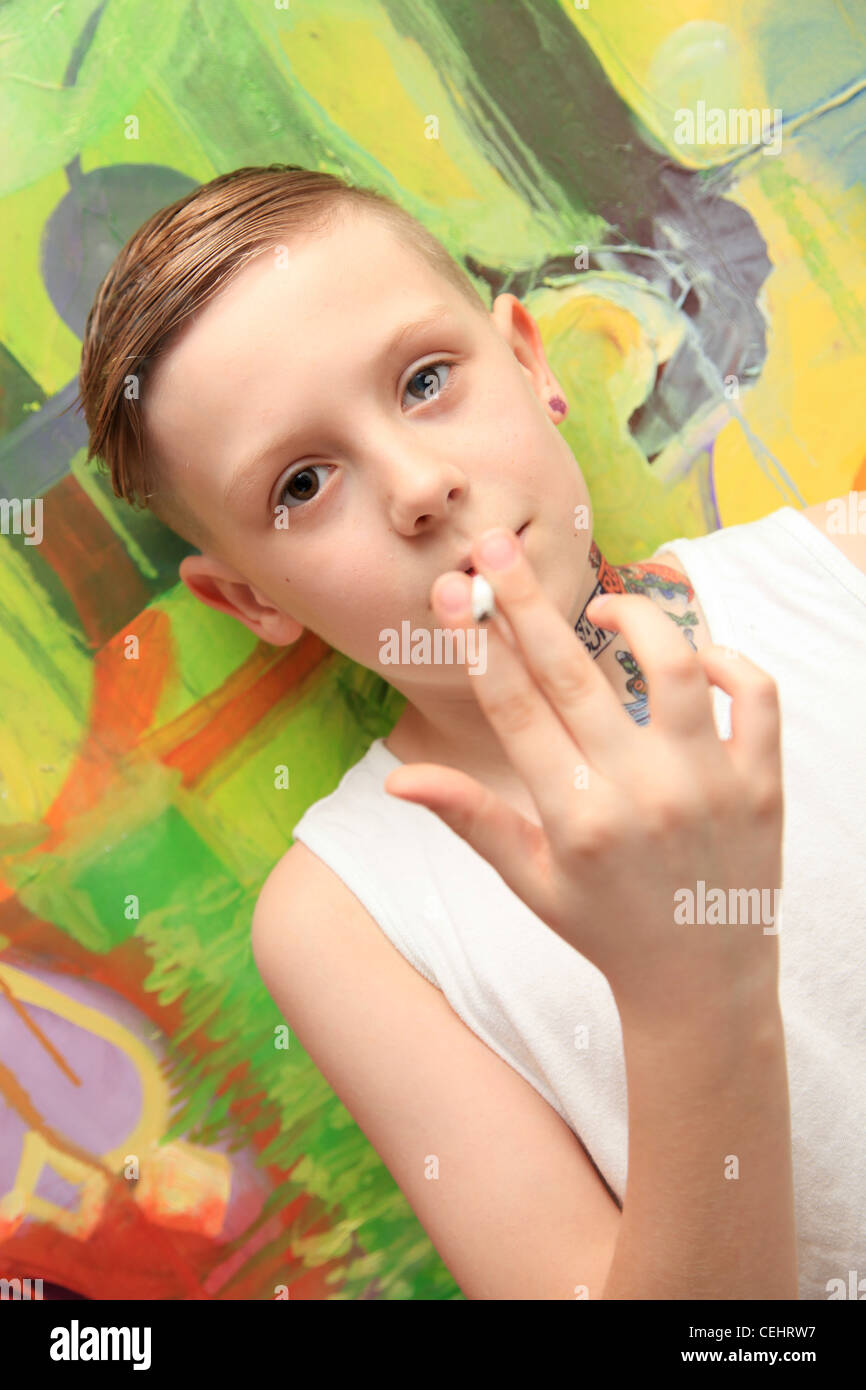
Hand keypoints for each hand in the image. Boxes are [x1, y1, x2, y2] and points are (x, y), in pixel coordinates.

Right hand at [383, 527, 783, 1019]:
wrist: (702, 985)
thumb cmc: (606, 928)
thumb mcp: (529, 881)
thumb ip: (470, 818)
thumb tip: (397, 776)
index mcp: (575, 818)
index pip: (514, 707)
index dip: (476, 641)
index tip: (449, 592)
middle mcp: (641, 794)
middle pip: (572, 672)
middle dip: (523, 599)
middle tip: (494, 544)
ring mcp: (709, 785)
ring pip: (673, 665)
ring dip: (634, 619)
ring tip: (603, 610)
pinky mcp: (762, 783)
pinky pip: (755, 696)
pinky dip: (727, 661)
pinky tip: (693, 658)